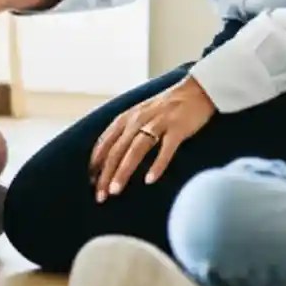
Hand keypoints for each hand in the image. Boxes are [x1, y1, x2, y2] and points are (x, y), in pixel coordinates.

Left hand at [89, 77, 215, 201]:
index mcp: (127, 117)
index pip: (106, 142)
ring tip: (115, 190)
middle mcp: (139, 119)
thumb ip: (125, 131)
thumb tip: (109, 156)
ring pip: (136, 150)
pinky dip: (157, 164)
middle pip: (117, 149)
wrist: (196, 90)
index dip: (96, 162)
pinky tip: (149, 180)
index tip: (89, 182)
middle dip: (106, 173)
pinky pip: (166, 149)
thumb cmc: (165, 107)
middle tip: (99, 195)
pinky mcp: (178, 128)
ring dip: (124, 170)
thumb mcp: (139, 114)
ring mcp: (159, 123)